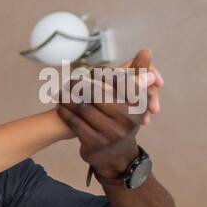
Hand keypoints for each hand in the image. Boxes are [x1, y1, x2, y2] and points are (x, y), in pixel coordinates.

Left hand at [56, 48, 162, 178]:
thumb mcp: (135, 100)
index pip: (117, 82)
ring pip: (83, 107)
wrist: (117, 156)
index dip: (102, 75)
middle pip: (97, 93)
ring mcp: (110, 133)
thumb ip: (137, 75)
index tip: (92, 71)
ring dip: (69, 97)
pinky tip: (59, 106)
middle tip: (70, 80)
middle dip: (81, 85)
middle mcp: (126, 120)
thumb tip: (147, 50)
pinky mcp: (94, 143)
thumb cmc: (123, 120)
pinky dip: (65, 112)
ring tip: (60, 90)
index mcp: (137, 106)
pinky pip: (75, 123)